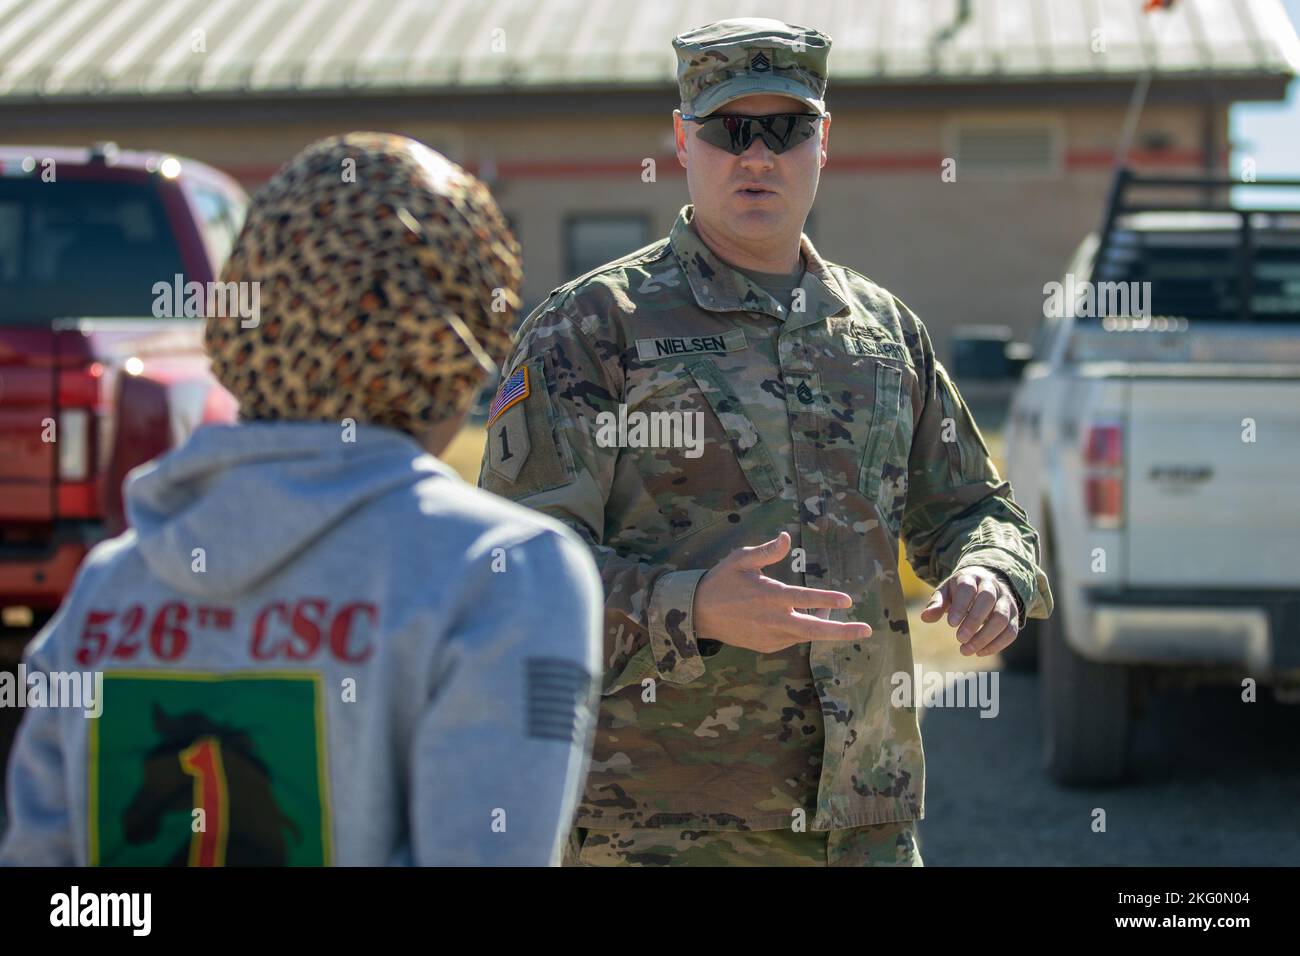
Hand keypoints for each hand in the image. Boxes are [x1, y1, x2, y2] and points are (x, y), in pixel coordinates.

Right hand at [694, 531, 871, 652]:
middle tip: (866, 630)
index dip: (828, 600)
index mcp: (769, 596)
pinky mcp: (767, 646)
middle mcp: (773, 620)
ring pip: (805, 635)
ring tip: (830, 612)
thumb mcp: (740, 559)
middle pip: (814, 630)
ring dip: (821, 624)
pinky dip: (802, 629)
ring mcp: (771, 636)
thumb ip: (766, 551)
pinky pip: (792, 639)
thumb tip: (786, 537)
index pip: (805, 600)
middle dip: (842, 632)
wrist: (698, 614)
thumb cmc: (722, 581)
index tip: (848, 601)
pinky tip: (802, 618)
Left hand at [919, 567, 1018, 657]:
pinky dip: (997, 644)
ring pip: (1002, 618)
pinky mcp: (1014, 615)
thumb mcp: (946, 592)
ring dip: (985, 637)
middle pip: (988, 601)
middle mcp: (992, 587)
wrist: (986, 582)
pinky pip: (1011, 631)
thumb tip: (925, 618)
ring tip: (966, 650)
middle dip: (974, 622)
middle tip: (959, 639)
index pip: (968, 589)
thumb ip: (937, 604)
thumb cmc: (961, 590)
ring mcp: (1006, 600)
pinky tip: (980, 652)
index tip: (951, 624)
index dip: (961, 606)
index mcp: (972, 578)